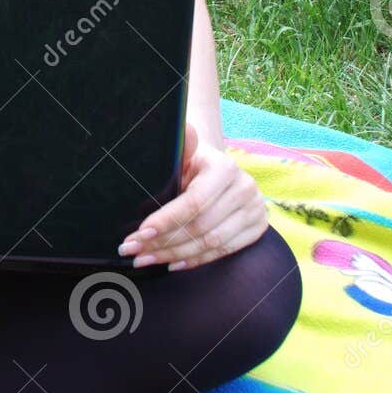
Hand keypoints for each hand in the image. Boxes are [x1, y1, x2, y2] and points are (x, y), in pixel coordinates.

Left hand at [117, 121, 268, 270]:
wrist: (217, 170)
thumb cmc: (192, 163)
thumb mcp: (183, 153)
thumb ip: (183, 145)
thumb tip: (185, 129)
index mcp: (225, 168)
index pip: (193, 203)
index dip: (165, 221)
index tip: (139, 234)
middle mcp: (245, 188)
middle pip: (200, 227)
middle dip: (162, 242)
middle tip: (133, 251)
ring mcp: (255, 209)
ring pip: (210, 244)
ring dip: (173, 255)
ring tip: (146, 259)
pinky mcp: (258, 227)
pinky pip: (224, 252)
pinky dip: (195, 260)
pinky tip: (172, 263)